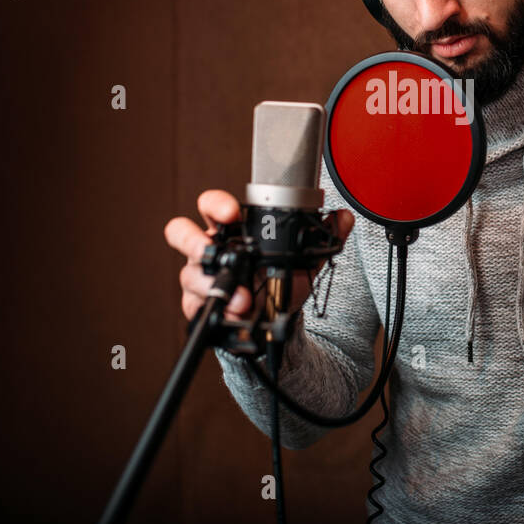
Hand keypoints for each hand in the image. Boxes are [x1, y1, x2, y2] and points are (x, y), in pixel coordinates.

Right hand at [164, 189, 353, 321]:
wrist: (276, 319)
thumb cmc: (278, 280)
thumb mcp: (303, 258)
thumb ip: (321, 236)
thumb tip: (343, 217)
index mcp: (230, 230)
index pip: (210, 207)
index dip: (215, 205)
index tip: (231, 212)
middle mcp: (209, 250)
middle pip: (180, 233)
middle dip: (193, 241)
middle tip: (212, 250)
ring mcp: (199, 278)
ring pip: (190, 275)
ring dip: (214, 286)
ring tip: (243, 298)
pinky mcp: (197, 305)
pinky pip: (195, 307)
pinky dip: (219, 313)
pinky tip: (238, 314)